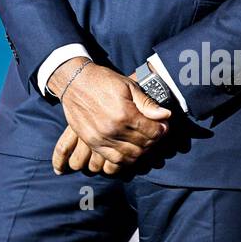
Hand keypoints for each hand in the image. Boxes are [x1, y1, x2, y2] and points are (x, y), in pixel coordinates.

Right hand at [48, 58, 170, 165]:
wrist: (75, 82)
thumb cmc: (103, 81)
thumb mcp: (128, 86)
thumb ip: (147, 103)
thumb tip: (165, 115)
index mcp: (124, 114)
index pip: (152, 131)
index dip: (161, 129)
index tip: (163, 126)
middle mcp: (113, 130)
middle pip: (143, 145)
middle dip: (153, 140)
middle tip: (154, 133)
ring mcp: (101, 138)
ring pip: (130, 156)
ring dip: (141, 151)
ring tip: (142, 141)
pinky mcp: (92, 142)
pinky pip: (113, 160)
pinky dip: (125, 159)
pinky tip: (129, 150)